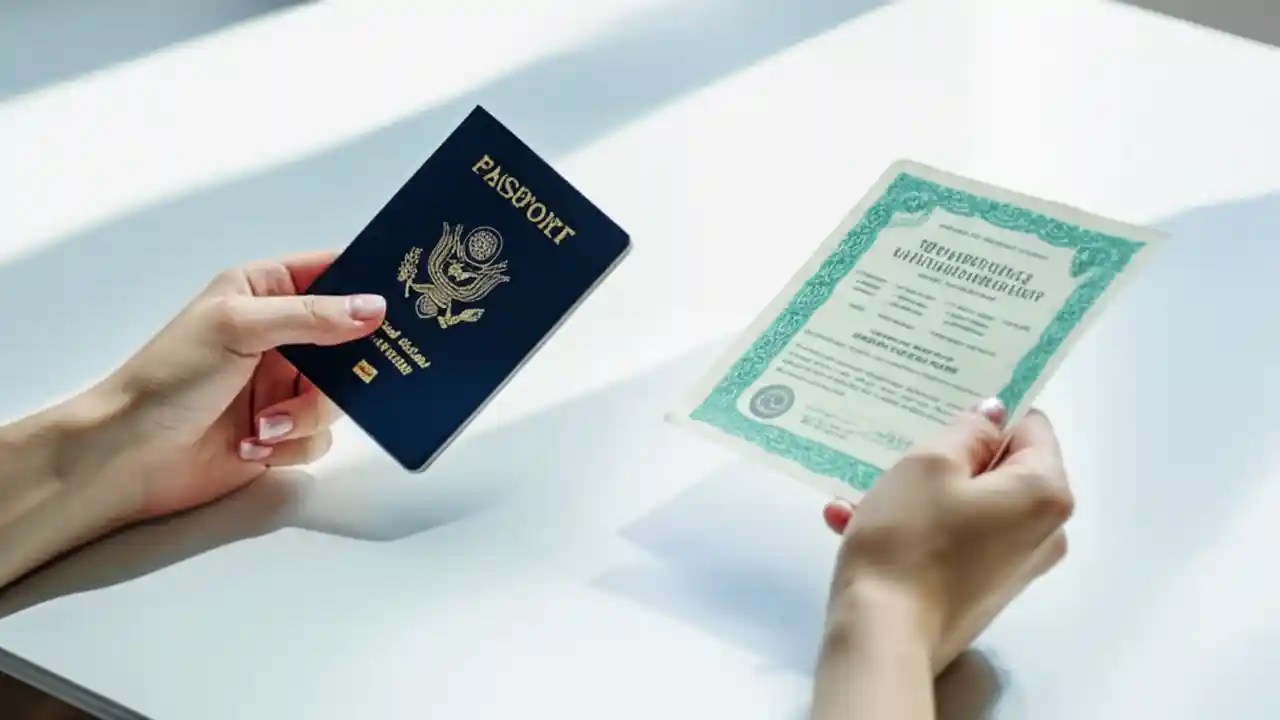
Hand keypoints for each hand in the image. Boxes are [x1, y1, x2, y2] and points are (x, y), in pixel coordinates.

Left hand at [71, 252, 384, 521]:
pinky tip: (253, 444)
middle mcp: (280, 335)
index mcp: (264, 291)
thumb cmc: (168, 378)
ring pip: (340, 397)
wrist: (127, 457)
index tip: (401, 302)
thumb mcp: (238, 327)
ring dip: (305, 415)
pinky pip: (320, 436)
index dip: (369, 284)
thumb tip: (374, 308)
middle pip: (351, 341)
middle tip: (348, 379)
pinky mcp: (282, 429)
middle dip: (348, 368)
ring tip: (264, 424)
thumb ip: (311, 316)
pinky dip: (291, 443)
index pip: (332, 273)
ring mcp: (282, 384)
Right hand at [821, 399, 1072, 673]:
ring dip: (913, 492)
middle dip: (942, 456)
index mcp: (1044, 492)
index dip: (983, 412)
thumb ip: (966, 430)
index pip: (1029, 425)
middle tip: (895, 446)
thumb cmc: (910, 539)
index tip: (938, 408)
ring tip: (857, 490)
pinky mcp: (981, 589)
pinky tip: (851, 521)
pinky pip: (951, 537)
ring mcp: (1013, 564)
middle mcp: (1043, 530)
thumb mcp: (928, 464)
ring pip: (965, 503)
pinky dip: (911, 526)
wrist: (883, 634)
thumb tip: (990, 417)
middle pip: (997, 467)